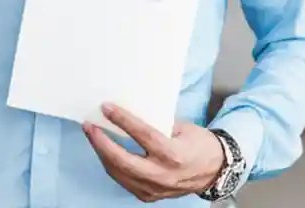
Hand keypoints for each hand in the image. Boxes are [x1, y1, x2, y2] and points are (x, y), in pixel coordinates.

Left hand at [84, 103, 224, 202]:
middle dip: (101, 143)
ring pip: (119, 173)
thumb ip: (158, 123)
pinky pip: (123, 181)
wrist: (215, 172)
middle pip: (123, 161)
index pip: (143, 136)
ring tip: (93, 136)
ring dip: (102, 153)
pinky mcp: (149, 196)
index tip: (106, 107)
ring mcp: (154, 189)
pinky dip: (112, 166)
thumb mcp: (182, 128)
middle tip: (89, 126)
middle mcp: (163, 175)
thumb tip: (130, 111)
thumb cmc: (199, 145)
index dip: (122, 121)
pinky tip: (105, 152)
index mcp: (173, 155)